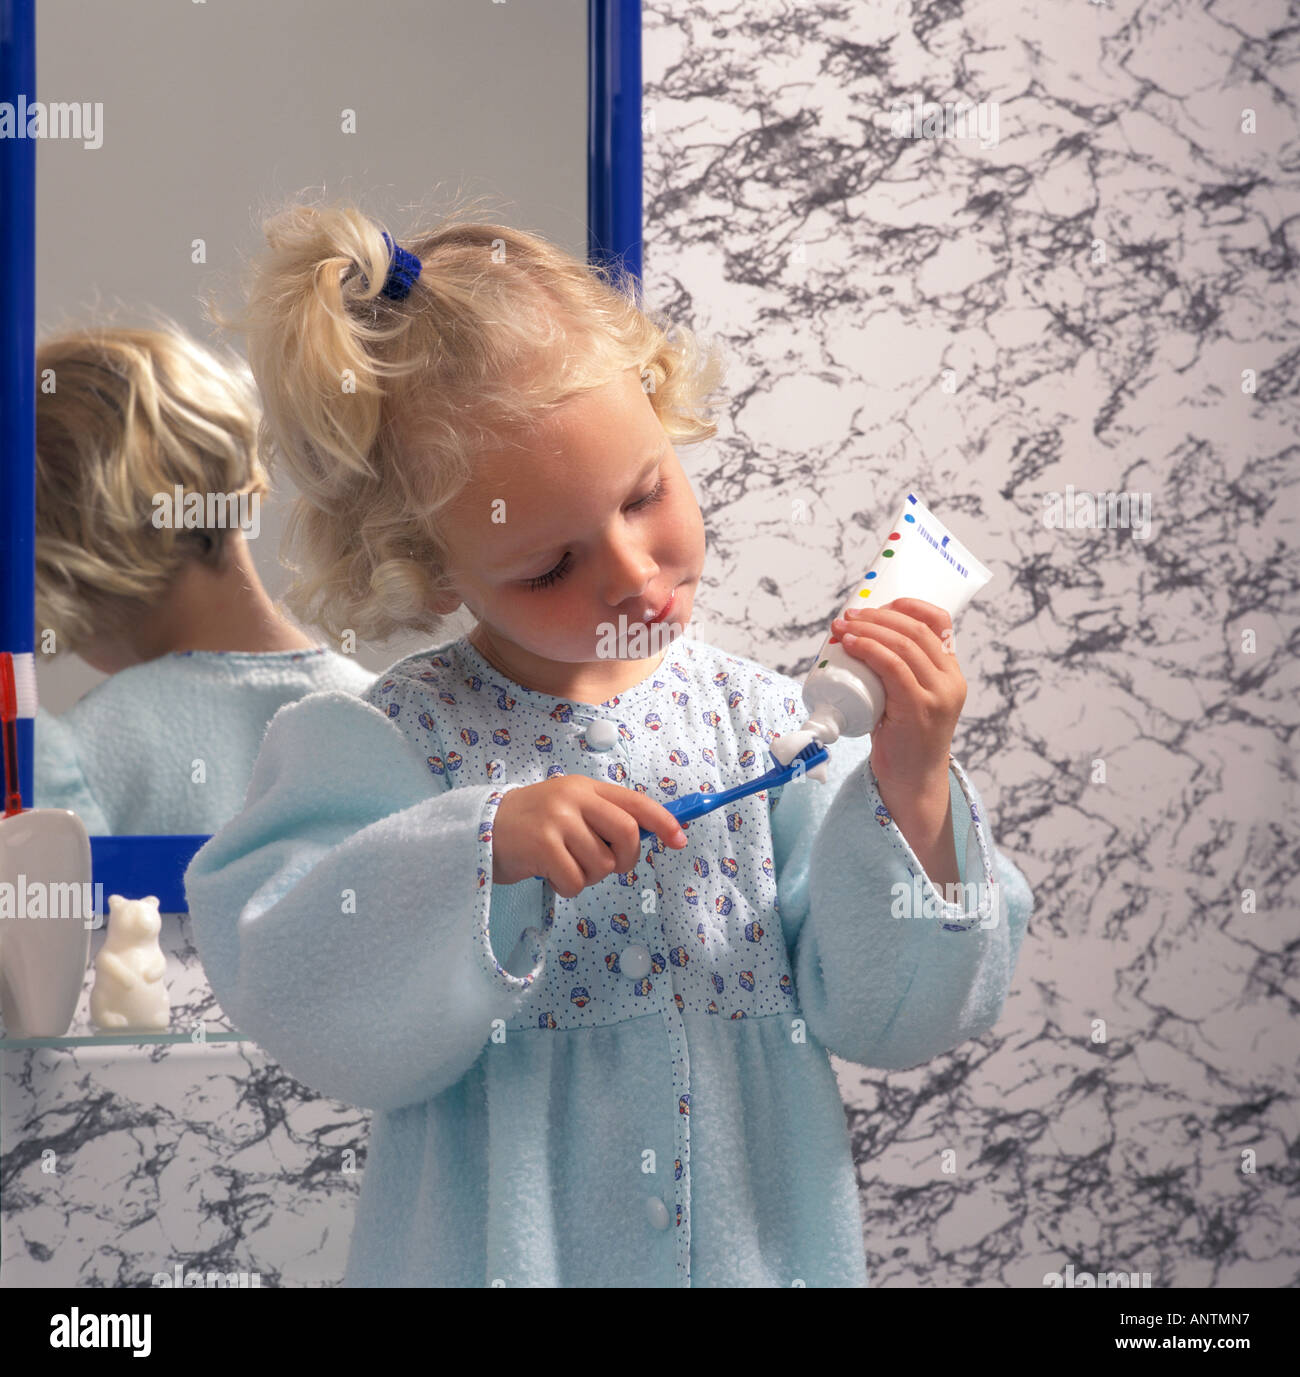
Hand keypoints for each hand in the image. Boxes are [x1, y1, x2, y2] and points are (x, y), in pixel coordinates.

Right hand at [492, 775, 688, 898]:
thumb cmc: (531, 824)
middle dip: (627, 859)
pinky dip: (568, 887)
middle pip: (628, 834)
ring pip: (602, 865)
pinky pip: (577, 882)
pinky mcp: (542, 847)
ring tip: (565, 866)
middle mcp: (573, 799)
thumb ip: (603, 817)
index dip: (664, 821)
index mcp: (584, 788)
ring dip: (589, 877)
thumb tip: (650, 836)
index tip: (680, 840)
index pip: (635, 802)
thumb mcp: (567, 808)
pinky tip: (550, 875)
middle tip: (610, 867)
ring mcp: (557, 821)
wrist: (479, 829)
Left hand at [830, 597, 965, 789]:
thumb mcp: (907, 699)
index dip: (907, 605)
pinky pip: (893, 667)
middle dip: (877, 615)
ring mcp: (937, 694)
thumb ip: (898, 675)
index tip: (876, 605)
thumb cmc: (902, 739)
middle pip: (915, 629)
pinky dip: (869, 650)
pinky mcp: (919, 709)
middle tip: (848, 616)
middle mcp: (950, 680)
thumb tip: (859, 640)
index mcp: (951, 673)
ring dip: (867, 629)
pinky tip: (851, 645)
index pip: (938, 622)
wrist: (912, 781)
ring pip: (903, 645)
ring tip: (841, 627)